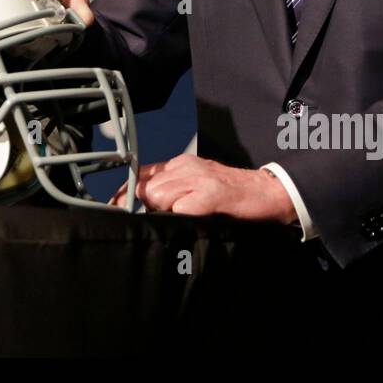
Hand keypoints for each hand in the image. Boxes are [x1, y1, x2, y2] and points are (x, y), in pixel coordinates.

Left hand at [109, 154, 297, 223]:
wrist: (269, 193)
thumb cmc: (232, 196)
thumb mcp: (197, 186)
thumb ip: (172, 191)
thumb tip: (143, 206)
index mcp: (182, 164)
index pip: (141, 172)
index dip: (125, 192)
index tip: (113, 206)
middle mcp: (187, 166)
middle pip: (148, 188)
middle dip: (152, 207)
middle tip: (175, 216)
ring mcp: (199, 179)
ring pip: (159, 196)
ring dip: (168, 212)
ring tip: (191, 216)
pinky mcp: (211, 194)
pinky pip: (181, 208)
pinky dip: (183, 218)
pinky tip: (198, 218)